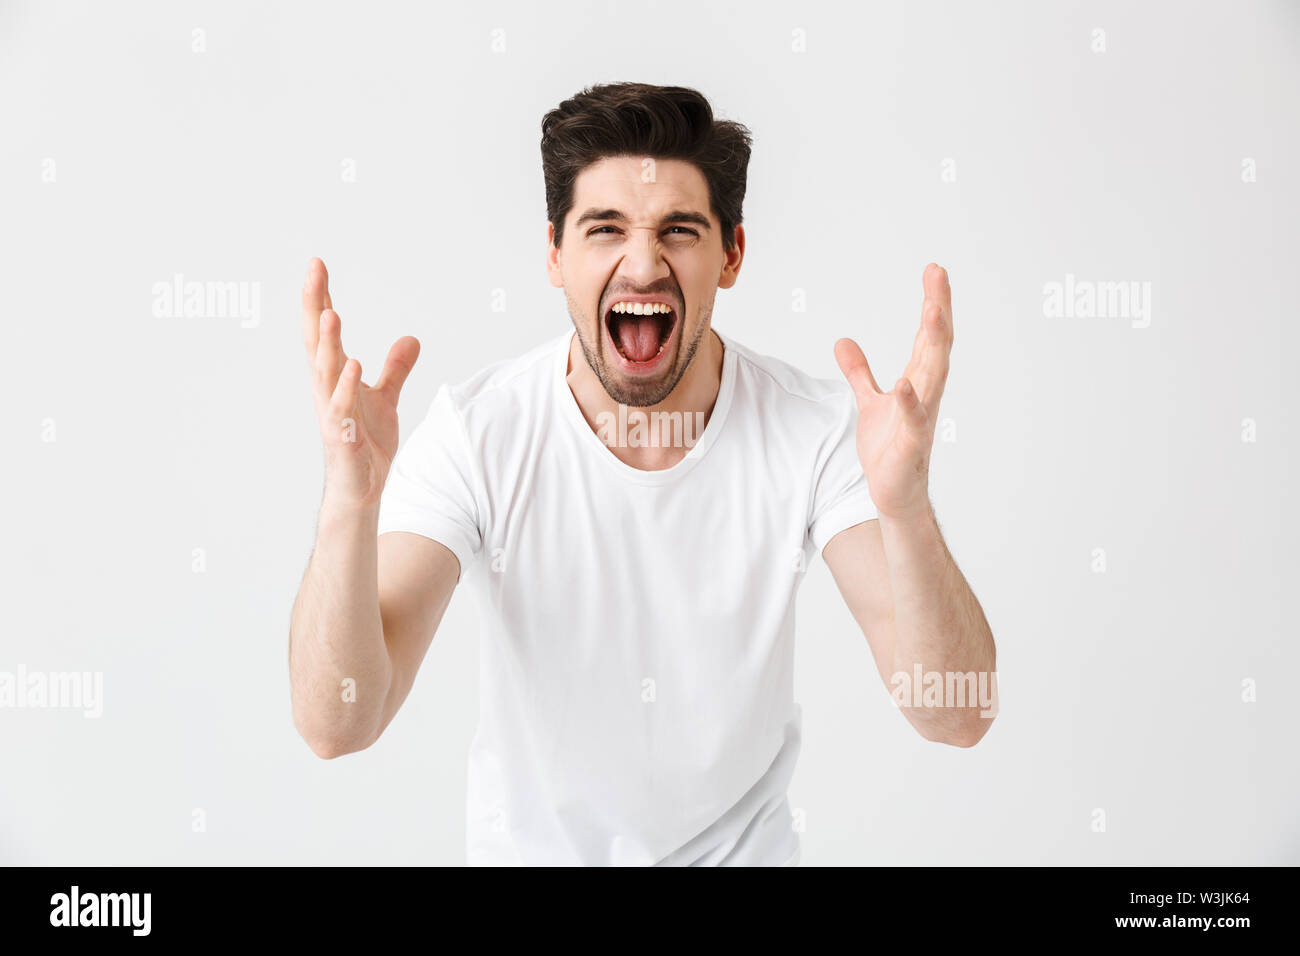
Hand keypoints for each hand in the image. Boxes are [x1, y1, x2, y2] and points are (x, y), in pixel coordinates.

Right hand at [301, 258, 419, 508]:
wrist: (362, 490)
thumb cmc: (367, 444)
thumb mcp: (386, 399)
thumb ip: (395, 369)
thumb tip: (411, 339)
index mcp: (334, 377)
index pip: (325, 331)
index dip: (321, 298)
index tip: (318, 265)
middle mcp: (327, 389)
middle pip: (317, 340)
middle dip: (315, 305)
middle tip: (313, 270)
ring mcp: (332, 412)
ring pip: (324, 371)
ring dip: (327, 343)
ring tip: (331, 313)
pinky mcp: (342, 437)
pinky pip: (341, 409)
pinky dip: (345, 388)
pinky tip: (353, 366)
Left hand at [834, 263, 952, 520]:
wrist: (894, 493)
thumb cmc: (889, 449)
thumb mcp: (869, 402)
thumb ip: (859, 372)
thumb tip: (843, 341)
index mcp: (918, 381)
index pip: (928, 335)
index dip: (932, 302)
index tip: (934, 270)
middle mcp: (926, 393)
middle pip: (936, 345)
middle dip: (938, 309)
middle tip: (939, 275)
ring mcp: (921, 417)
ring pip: (933, 375)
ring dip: (934, 344)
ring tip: (933, 312)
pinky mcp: (910, 444)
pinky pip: (912, 420)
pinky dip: (909, 402)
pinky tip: (904, 384)